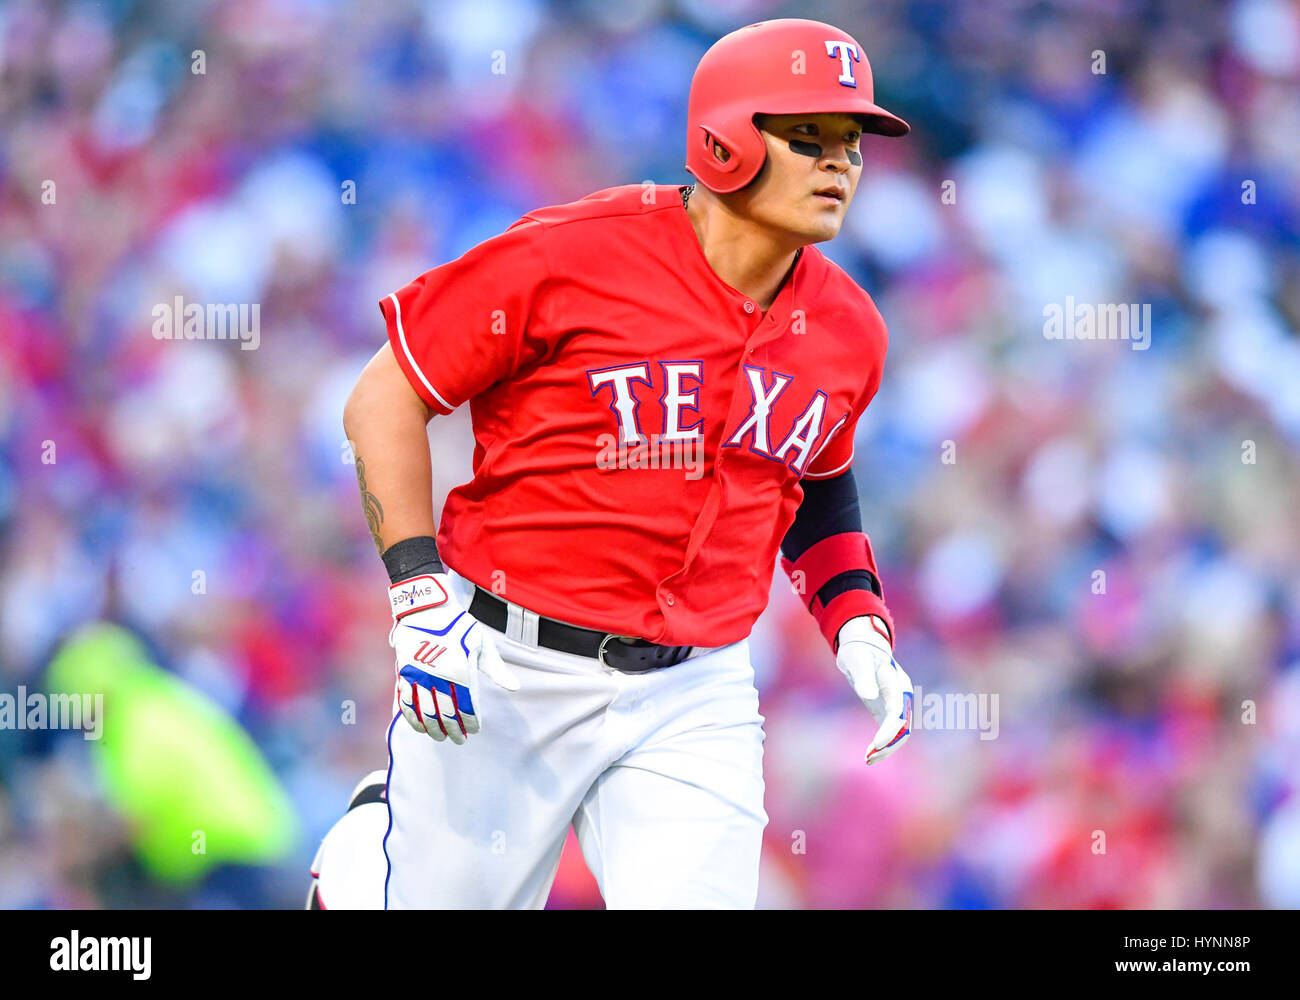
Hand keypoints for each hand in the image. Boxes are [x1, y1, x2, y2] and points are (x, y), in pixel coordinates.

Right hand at [389, 574, 518, 743]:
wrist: (427, 608)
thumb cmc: (459, 626)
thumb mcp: (482, 644)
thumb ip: (496, 669)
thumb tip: (515, 688)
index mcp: (461, 671)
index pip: (467, 708)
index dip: (471, 723)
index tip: (474, 731)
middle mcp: (440, 677)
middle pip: (446, 715)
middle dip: (453, 731)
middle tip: (459, 741)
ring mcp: (420, 676)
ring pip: (425, 713)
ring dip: (433, 729)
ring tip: (440, 738)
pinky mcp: (404, 673)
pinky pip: (407, 703)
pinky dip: (413, 719)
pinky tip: (420, 728)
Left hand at [836, 615, 912, 764]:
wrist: (863, 646)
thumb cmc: (860, 651)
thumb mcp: (858, 660)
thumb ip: (863, 676)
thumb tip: (868, 695)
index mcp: (897, 683)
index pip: (898, 711)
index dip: (890, 729)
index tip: (876, 743)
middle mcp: (902, 696)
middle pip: (904, 726)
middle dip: (889, 744)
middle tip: (869, 757)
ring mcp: (896, 704)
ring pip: (900, 733)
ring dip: (887, 748)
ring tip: (868, 759)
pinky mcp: (886, 710)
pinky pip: (891, 731)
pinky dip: (883, 744)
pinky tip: (870, 755)